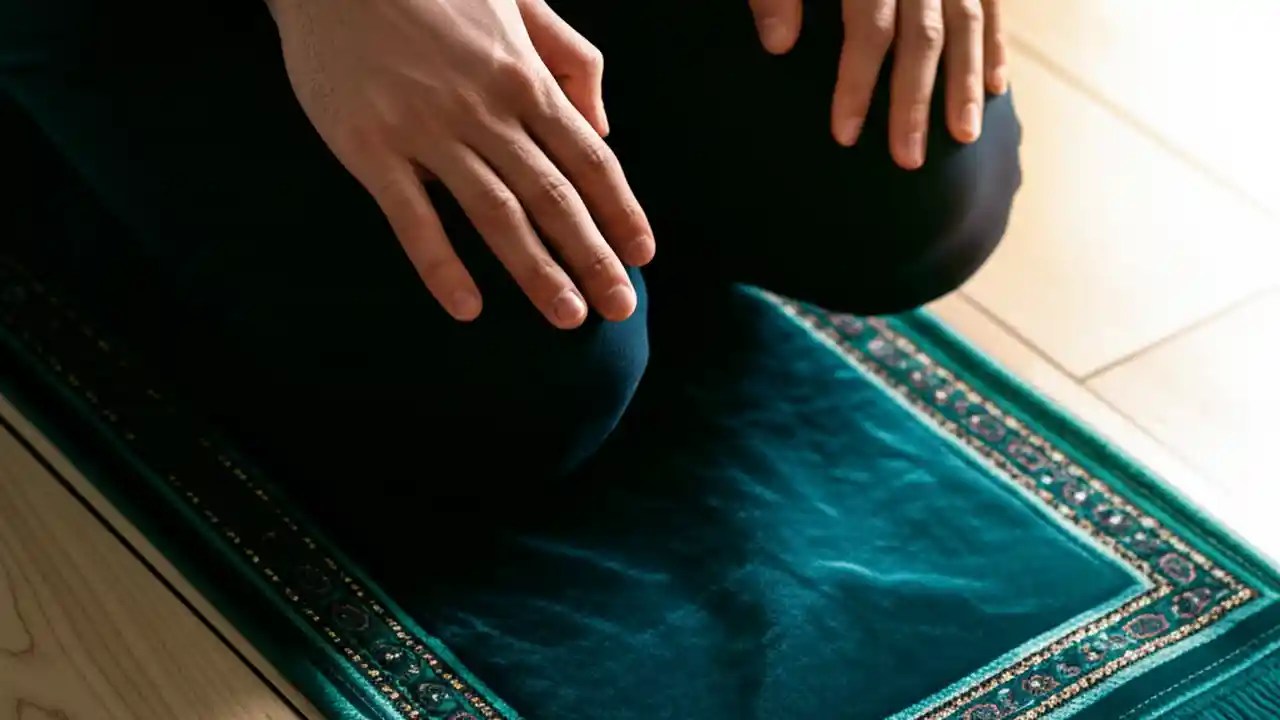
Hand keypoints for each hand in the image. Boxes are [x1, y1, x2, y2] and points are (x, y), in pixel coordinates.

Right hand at [270, 0, 653, 328]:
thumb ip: (569, 57)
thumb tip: (602, 125)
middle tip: (619, 309)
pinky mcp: (369, 146)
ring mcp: (427, 131)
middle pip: (553, 198)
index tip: (643, 256)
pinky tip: (466, 308)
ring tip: (568, 317)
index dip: (621, 212)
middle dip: (593, 257)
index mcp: (525, 78)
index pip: (589, 159)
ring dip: (536, 271)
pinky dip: (441, 266)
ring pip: (496, 214)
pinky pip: (412, 218)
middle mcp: (486, 111)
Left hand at [749, 0, 1007, 169]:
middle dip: (915, 101)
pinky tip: (996, 88)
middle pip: (923, 35)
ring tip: (963, 137)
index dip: (857, 82)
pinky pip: (990, 2)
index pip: (870, 27)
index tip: (844, 134)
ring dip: (965, 82)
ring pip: (966, 22)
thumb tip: (780, 45)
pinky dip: (995, 44)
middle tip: (908, 160)